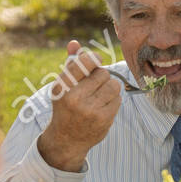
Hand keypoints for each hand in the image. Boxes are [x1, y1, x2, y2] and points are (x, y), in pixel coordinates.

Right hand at [36, 40, 121, 171]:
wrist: (66, 139)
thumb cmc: (66, 105)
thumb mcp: (63, 85)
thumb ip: (71, 64)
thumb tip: (75, 43)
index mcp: (62, 86)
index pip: (84, 61)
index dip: (94, 58)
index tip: (97, 60)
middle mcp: (74, 98)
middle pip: (103, 73)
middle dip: (101, 77)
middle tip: (94, 86)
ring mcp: (90, 110)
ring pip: (114, 85)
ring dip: (110, 88)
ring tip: (100, 95)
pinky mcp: (103, 119)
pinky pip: (118, 99)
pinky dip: (113, 100)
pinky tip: (103, 106)